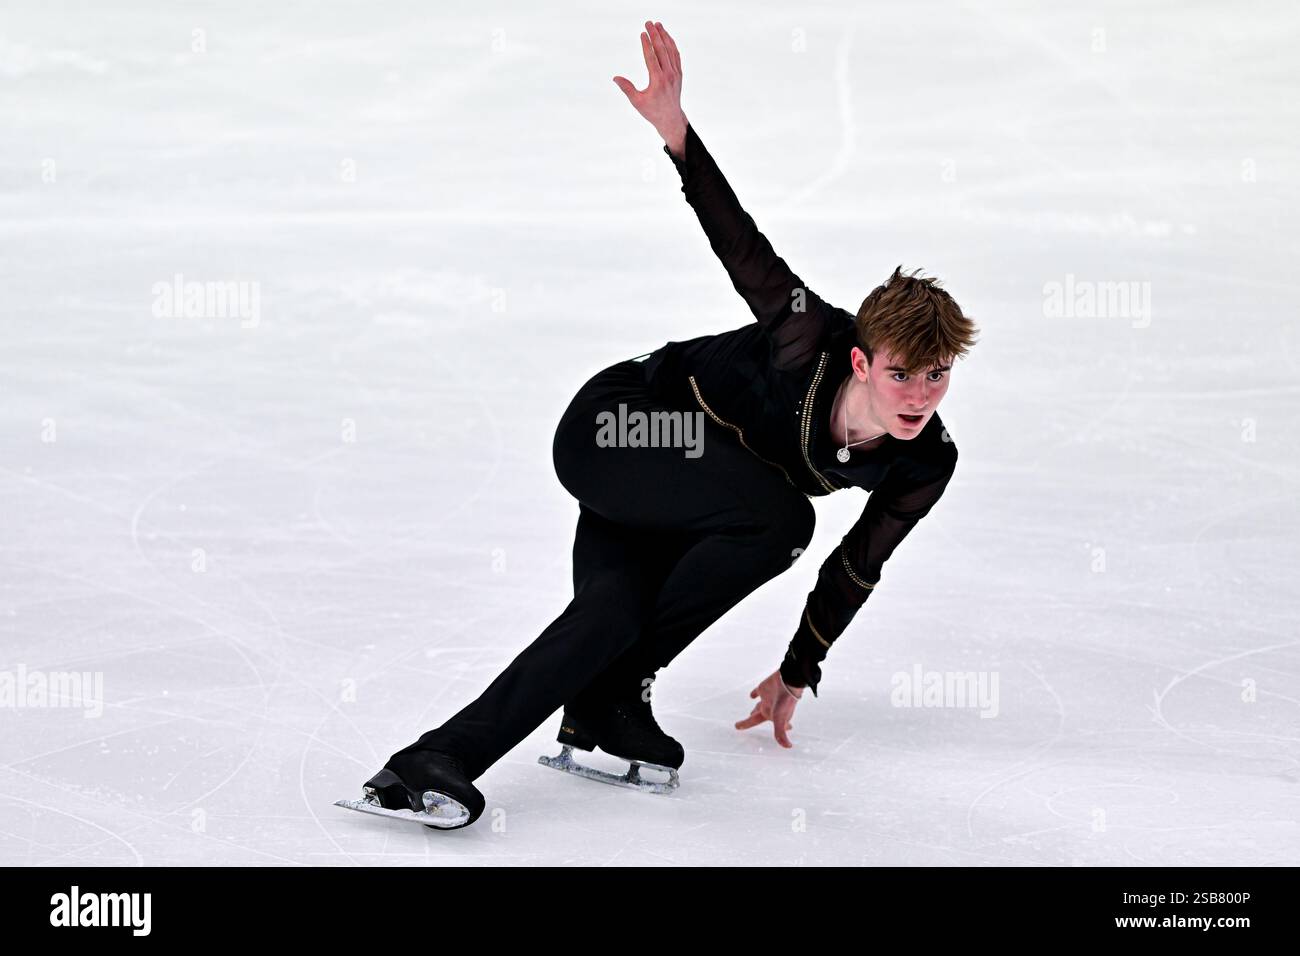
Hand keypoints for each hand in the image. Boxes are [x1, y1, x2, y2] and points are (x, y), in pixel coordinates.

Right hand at [613, 21, 687, 155]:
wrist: (670, 118)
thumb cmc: (652, 111)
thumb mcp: (637, 102)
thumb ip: (627, 88)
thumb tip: (615, 78)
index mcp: (658, 81)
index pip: (651, 57)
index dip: (646, 44)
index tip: (642, 33)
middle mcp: (668, 75)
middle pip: (662, 50)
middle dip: (655, 35)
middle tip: (648, 23)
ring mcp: (675, 74)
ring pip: (670, 50)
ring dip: (664, 36)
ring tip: (658, 25)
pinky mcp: (679, 74)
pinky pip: (676, 55)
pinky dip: (672, 44)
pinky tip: (666, 37)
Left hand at [735, 670, 801, 747]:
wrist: (787, 681)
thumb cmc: (785, 701)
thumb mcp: (780, 719)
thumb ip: (780, 734)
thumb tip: (788, 747)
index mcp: (774, 717)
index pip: (772, 728)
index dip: (775, 734)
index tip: (782, 740)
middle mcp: (771, 709)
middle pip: (758, 717)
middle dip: (753, 720)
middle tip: (748, 722)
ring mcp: (767, 698)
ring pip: (758, 706)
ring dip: (755, 709)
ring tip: (751, 712)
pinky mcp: (764, 688)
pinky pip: (757, 692)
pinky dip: (754, 694)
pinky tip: (751, 696)